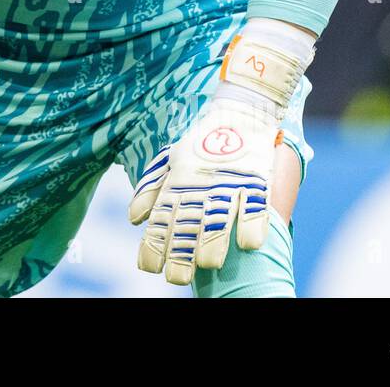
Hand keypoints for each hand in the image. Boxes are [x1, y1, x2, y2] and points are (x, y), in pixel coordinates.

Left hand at [128, 94, 282, 284]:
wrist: (238, 111)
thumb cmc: (199, 142)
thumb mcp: (169, 160)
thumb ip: (150, 189)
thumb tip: (133, 219)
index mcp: (178, 182)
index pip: (161, 218)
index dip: (154, 244)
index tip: (149, 269)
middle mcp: (200, 185)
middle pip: (189, 224)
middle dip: (181, 253)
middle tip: (177, 278)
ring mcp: (229, 182)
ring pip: (219, 216)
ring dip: (213, 242)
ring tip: (207, 265)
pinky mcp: (256, 179)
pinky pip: (255, 205)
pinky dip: (252, 223)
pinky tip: (248, 245)